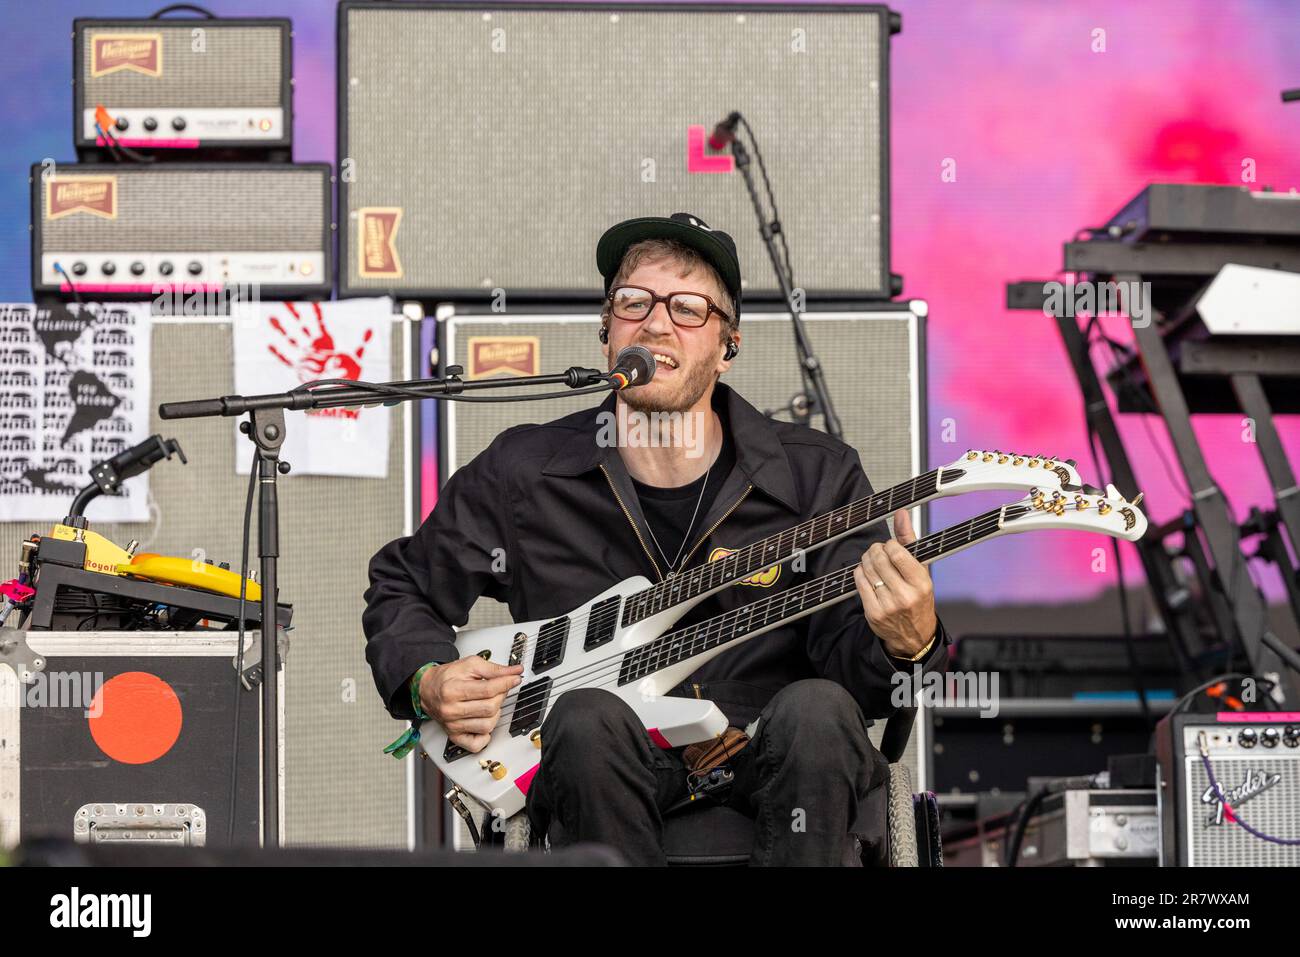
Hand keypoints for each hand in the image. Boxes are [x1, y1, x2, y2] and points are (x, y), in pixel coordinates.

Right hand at [420, 657, 522, 753]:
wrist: (428, 689)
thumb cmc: (448, 677)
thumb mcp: (470, 665)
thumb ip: (494, 669)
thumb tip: (515, 671)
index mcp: (452, 690)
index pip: (488, 690)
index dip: (506, 683)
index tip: (515, 679)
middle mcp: (451, 710)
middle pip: (490, 708)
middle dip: (501, 696)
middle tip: (499, 689)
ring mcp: (452, 725)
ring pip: (488, 726)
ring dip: (495, 714)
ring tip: (489, 704)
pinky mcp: (455, 736)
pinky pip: (477, 744)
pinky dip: (485, 736)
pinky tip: (484, 722)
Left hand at [853, 509, 936, 658]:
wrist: (915, 636)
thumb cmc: (919, 599)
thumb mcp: (921, 570)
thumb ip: (909, 540)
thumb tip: (901, 513)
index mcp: (921, 582)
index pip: (897, 552)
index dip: (889, 545)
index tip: (890, 547)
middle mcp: (905, 595)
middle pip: (879, 559)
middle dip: (875, 551)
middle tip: (878, 552)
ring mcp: (888, 605)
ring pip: (867, 569)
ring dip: (866, 560)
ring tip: (873, 562)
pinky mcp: (873, 612)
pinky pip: (859, 583)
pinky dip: (860, 573)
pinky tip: (868, 575)